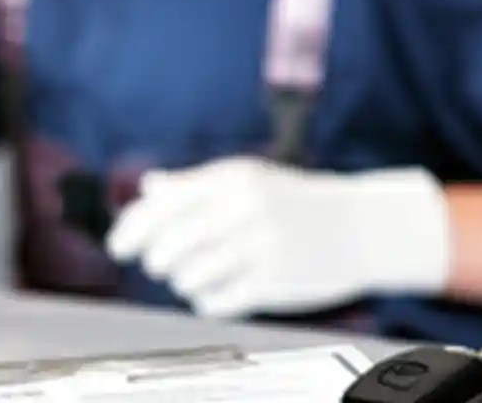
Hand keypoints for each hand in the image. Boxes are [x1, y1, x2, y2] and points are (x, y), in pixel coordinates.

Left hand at [106, 156, 449, 317]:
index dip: (132, 230)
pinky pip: (214, 302)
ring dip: (182, 282)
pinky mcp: (273, 284)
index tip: (119, 247)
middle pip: (168, 246)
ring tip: (194, 276)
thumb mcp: (247, 179)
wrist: (362, 226)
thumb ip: (195, 185)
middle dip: (156, 260)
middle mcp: (242, 211)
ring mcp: (259, 248)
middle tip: (161, 264)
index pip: (161, 207)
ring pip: (188, 277)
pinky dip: (205, 301)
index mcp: (230, 180)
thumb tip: (148, 189)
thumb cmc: (294, 201)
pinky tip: (216, 292)